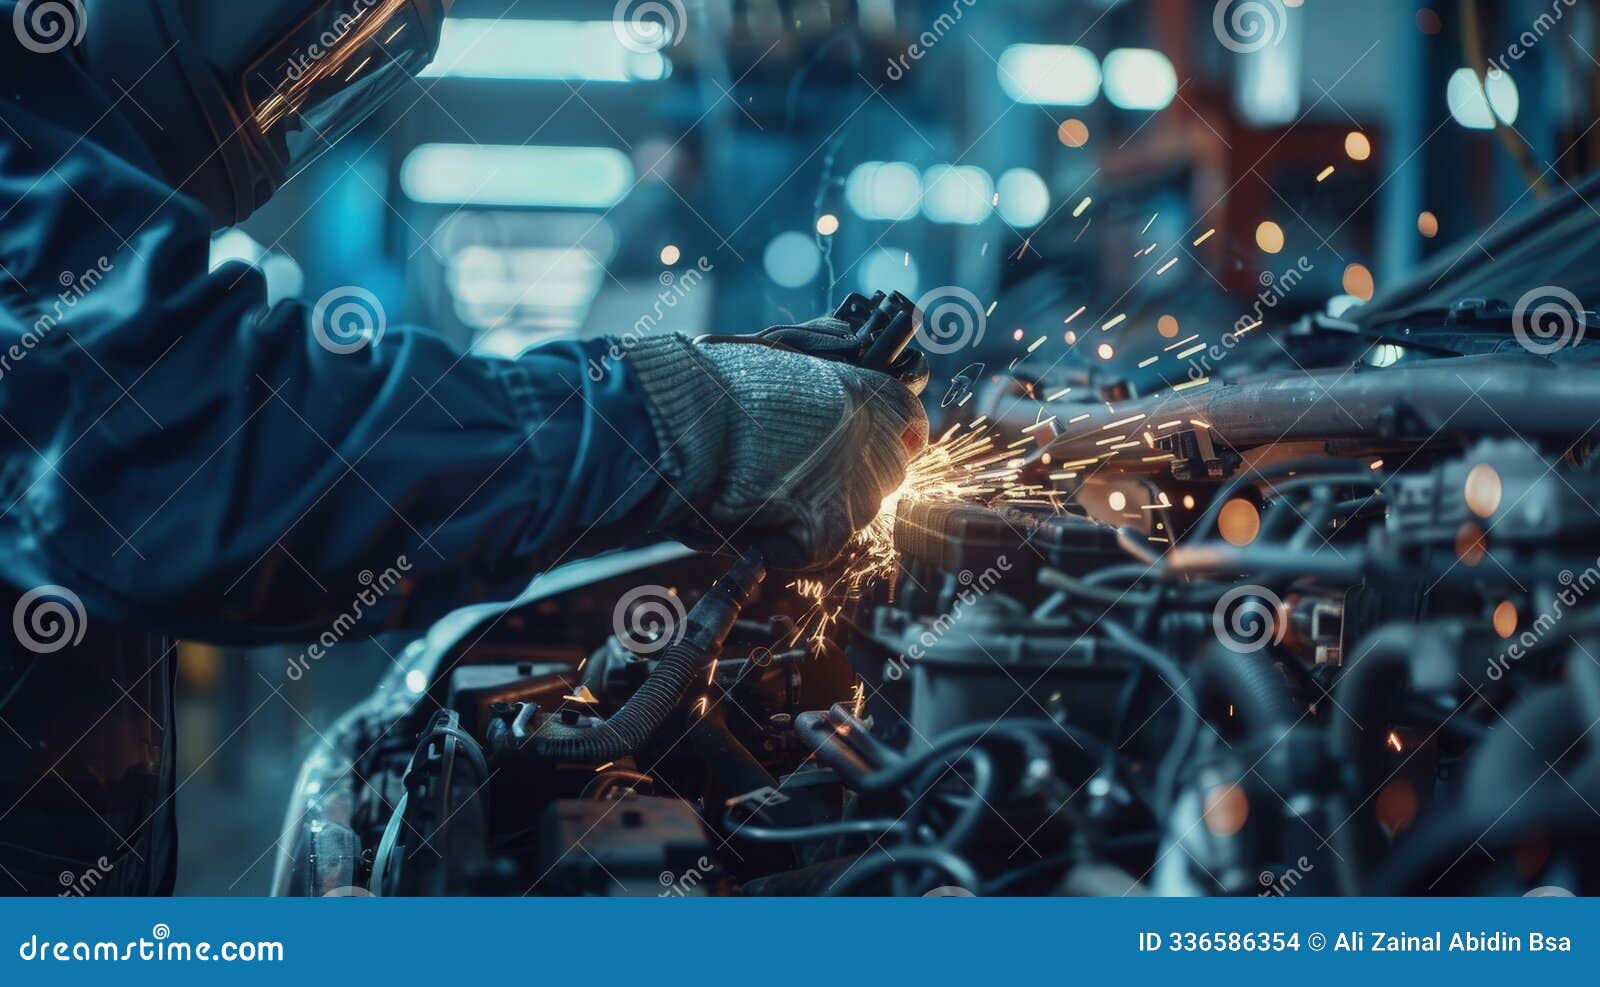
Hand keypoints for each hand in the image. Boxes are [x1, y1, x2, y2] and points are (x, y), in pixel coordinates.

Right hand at [625, 331, 928, 568]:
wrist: (685, 424)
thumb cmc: (723, 383)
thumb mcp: (786, 350)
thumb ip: (832, 353)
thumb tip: (852, 342)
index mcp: (871, 395)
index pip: (910, 421)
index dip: (883, 431)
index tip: (857, 438)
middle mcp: (875, 444)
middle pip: (887, 472)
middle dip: (851, 472)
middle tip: (798, 465)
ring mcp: (855, 494)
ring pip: (853, 513)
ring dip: (819, 508)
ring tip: (769, 484)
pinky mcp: (824, 536)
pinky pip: (814, 546)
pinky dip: (783, 538)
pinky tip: (754, 510)